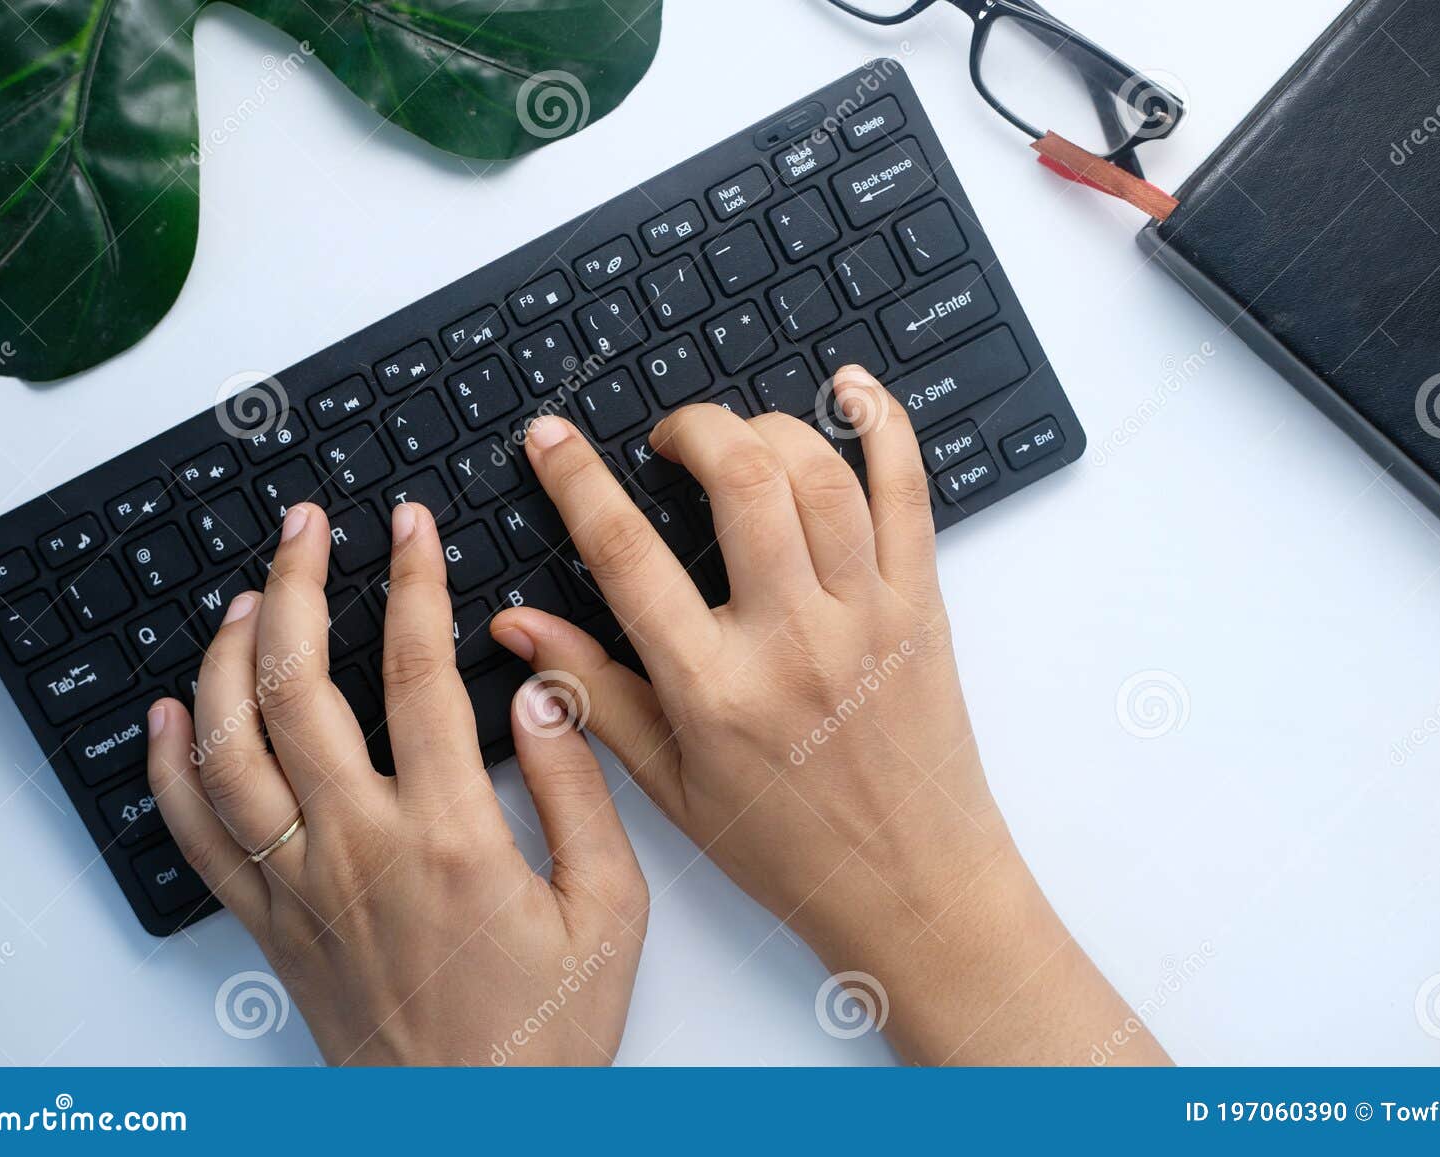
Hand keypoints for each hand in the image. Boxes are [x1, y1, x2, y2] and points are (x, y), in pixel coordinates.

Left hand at [146, 501, 646, 1065]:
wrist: (471, 1132)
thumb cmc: (543, 1034)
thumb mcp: (611, 911)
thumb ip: (579, 792)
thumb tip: (540, 693)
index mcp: (452, 836)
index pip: (418, 674)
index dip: (413, 584)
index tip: (408, 530)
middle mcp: (357, 849)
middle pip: (299, 688)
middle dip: (296, 587)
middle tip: (306, 530)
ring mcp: (300, 887)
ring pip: (230, 749)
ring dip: (228, 658)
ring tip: (248, 598)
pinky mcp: (269, 926)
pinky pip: (195, 837)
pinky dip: (168, 768)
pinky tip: (169, 716)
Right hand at [492, 366, 1165, 1065]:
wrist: (913, 886)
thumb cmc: (789, 847)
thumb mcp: (671, 786)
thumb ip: (592, 695)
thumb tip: (517, 629)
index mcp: (716, 689)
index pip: (628, 555)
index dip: (577, 480)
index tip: (551, 438)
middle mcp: (794, 641)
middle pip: (740, 481)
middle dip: (691, 428)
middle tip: (668, 438)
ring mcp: (867, 616)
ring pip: (821, 473)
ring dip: (769, 426)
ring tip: (738, 437)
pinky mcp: (922, 607)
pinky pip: (911, 493)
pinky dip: (882, 426)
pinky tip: (850, 390)